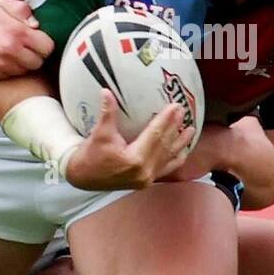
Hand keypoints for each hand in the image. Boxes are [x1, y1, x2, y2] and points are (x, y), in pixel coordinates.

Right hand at [0, 1, 53, 79]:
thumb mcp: (1, 4)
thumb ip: (23, 10)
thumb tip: (36, 24)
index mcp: (18, 33)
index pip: (48, 47)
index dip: (44, 43)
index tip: (37, 40)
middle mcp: (12, 51)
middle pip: (39, 62)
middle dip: (35, 54)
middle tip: (26, 47)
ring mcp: (2, 65)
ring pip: (26, 70)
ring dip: (23, 63)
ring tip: (13, 52)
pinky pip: (11, 75)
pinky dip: (10, 69)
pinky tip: (3, 59)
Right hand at [65, 92, 193, 190]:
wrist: (82, 178)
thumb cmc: (90, 155)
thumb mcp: (99, 133)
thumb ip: (107, 113)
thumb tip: (106, 92)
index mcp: (135, 159)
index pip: (155, 135)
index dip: (166, 119)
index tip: (175, 106)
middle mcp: (144, 171)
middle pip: (164, 145)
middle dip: (175, 127)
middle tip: (184, 111)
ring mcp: (146, 179)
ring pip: (168, 158)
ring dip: (180, 143)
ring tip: (191, 129)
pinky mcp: (145, 182)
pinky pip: (165, 169)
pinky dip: (175, 159)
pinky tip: (183, 151)